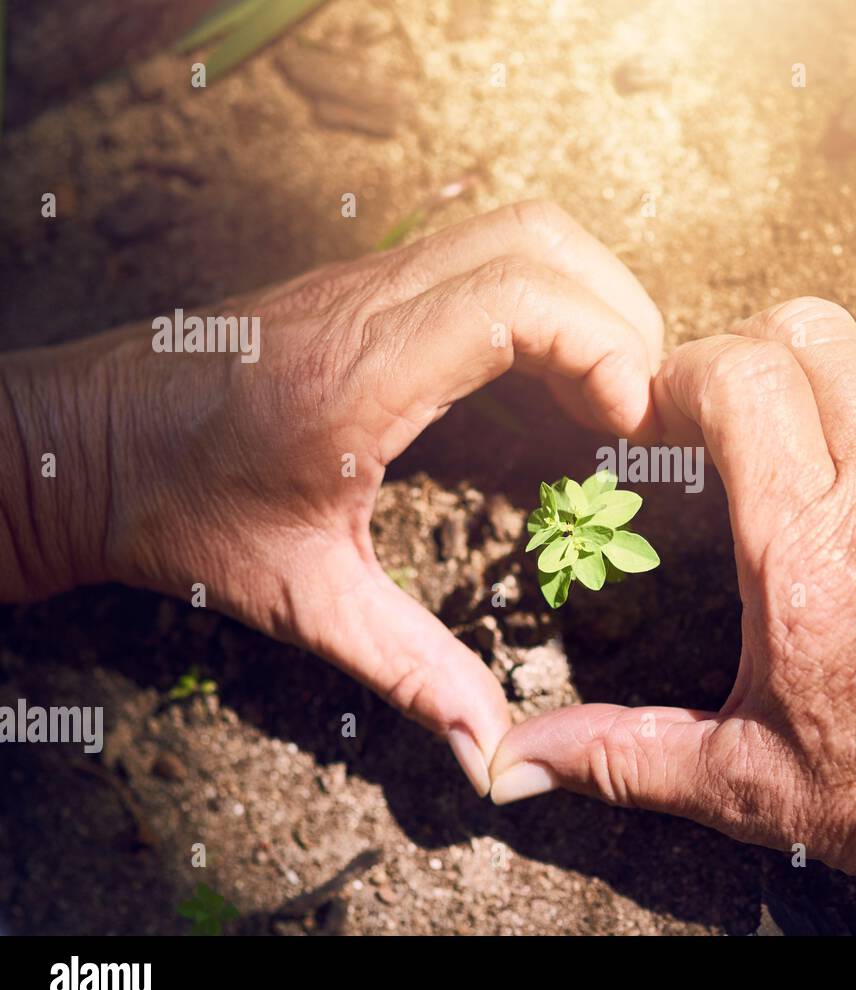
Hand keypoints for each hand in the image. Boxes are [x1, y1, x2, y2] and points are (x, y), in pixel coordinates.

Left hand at [1, 200, 662, 795]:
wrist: (80, 439)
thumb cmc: (176, 509)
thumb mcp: (301, 599)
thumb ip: (410, 668)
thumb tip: (489, 752)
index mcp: (361, 372)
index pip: (518, 297)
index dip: (603, 347)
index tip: (626, 426)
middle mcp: (371, 303)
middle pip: (540, 241)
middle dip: (619, 315)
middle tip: (634, 412)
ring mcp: (368, 280)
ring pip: (519, 231)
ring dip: (588, 296)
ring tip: (605, 392)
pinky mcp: (366, 285)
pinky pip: (485, 256)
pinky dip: (545, 300)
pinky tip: (545, 383)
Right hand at [488, 297, 855, 933]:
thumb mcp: (744, 780)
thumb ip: (621, 752)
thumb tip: (512, 765)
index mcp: (808, 547)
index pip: (739, 374)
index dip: (684, 373)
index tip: (664, 417)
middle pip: (815, 331)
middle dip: (750, 350)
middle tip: (723, 414)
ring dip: (830, 368)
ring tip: (801, 433)